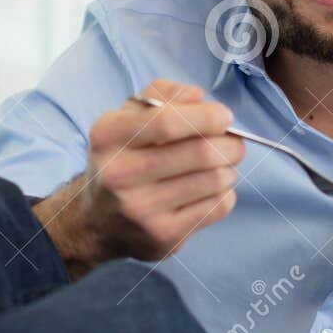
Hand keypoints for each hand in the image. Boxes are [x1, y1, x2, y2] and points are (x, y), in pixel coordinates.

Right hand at [32, 79, 243, 278]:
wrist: (97, 222)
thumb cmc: (121, 159)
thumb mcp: (126, 118)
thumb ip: (160, 95)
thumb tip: (196, 96)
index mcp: (109, 137)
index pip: (168, 121)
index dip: (207, 116)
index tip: (225, 117)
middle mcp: (119, 174)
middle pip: (200, 153)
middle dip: (230, 144)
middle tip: (234, 144)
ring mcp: (141, 210)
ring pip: (214, 180)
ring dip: (228, 169)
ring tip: (219, 167)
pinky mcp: (163, 236)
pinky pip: (217, 207)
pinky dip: (224, 194)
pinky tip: (210, 191)